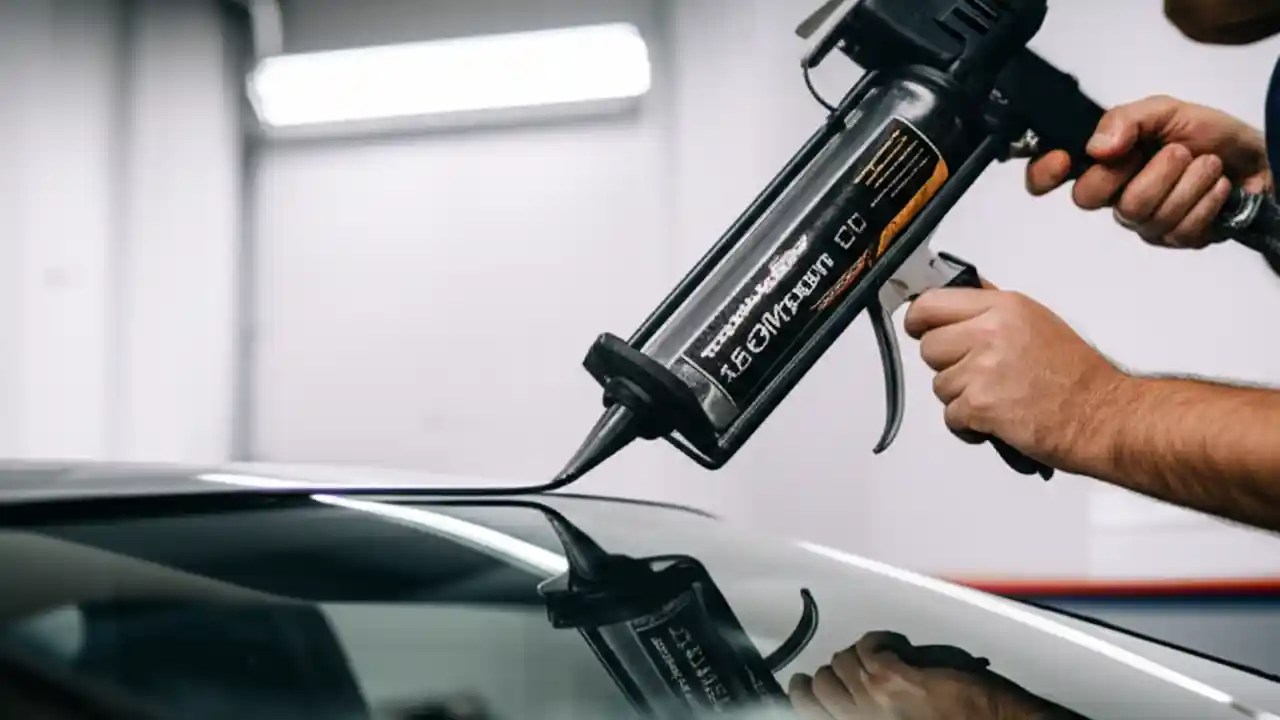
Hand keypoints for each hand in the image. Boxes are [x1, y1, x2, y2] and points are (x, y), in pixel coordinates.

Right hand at [788, 632, 1068, 719]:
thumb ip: (868, 712)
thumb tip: (847, 697)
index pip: (806, 708)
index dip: (801, 691)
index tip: (802, 684)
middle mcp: (857, 716)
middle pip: (819, 682)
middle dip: (834, 671)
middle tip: (849, 665)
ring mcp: (875, 697)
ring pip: (842, 660)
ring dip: (860, 654)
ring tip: (881, 656)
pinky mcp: (896, 676)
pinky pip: (870, 646)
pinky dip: (882, 641)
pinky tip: (899, 647)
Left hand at [903, 287, 1127, 474]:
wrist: (1103, 415)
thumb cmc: (1078, 376)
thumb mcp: (1036, 322)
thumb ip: (993, 312)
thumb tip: (961, 299)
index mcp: (1003, 307)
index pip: (931, 304)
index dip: (919, 320)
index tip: (919, 328)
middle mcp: (990, 333)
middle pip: (928, 347)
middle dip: (947, 365)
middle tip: (976, 374)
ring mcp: (984, 369)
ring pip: (938, 384)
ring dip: (961, 398)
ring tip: (996, 398)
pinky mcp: (981, 405)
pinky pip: (950, 416)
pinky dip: (968, 425)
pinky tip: (996, 420)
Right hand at [1026, 95, 1271, 247]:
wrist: (1258, 157)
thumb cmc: (1208, 134)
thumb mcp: (1166, 110)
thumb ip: (1126, 120)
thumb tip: (1096, 147)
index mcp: (1101, 162)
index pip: (1046, 177)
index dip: (1043, 173)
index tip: (1063, 159)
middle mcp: (1113, 195)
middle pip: (1091, 198)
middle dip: (1142, 170)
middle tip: (1177, 151)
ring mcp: (1141, 222)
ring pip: (1139, 213)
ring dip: (1186, 181)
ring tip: (1207, 164)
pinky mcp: (1172, 240)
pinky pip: (1176, 228)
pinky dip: (1206, 199)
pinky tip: (1218, 187)